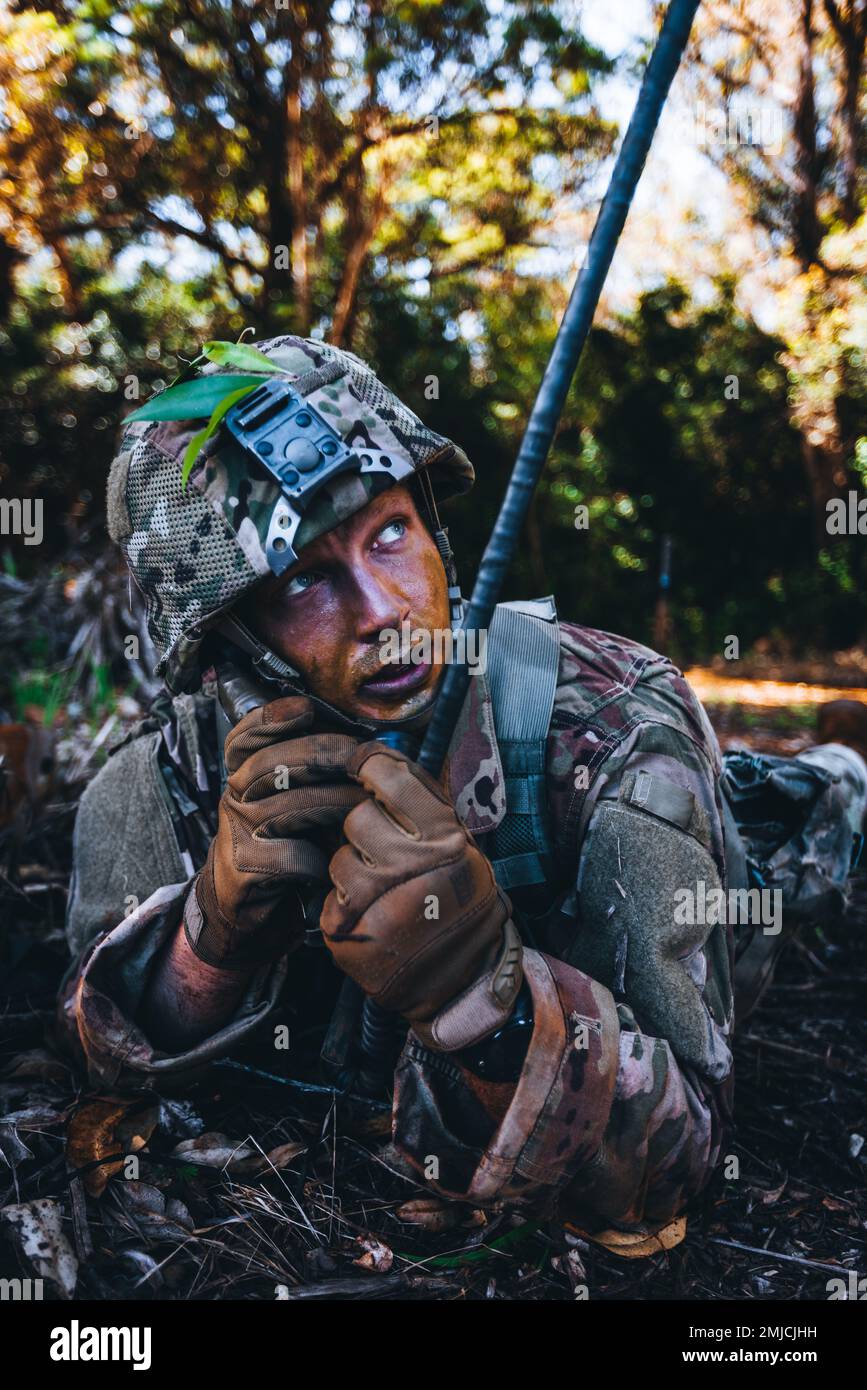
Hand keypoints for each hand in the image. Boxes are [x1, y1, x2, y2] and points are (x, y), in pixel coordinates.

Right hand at [186, 696, 364, 969]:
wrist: (251, 906)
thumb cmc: (289, 845)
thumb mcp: (299, 801)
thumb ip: (319, 773)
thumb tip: (371, 744)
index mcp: (244, 773)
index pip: (245, 736)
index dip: (271, 718)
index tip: (305, 709)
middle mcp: (234, 796)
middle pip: (273, 764)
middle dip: (325, 756)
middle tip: (366, 759)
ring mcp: (235, 832)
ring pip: (286, 808)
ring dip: (335, 806)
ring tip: (370, 810)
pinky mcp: (243, 869)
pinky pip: (288, 856)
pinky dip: (318, 861)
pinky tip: (335, 865)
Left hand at [320, 743, 522, 1049]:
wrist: (464, 981)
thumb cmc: (459, 902)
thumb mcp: (461, 847)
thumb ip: (425, 805)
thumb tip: (377, 753)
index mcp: (445, 837)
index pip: (387, 774)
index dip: (367, 766)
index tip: (362, 770)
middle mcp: (412, 866)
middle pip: (356, 816)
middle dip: (364, 832)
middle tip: (384, 853)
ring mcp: (379, 903)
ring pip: (338, 859)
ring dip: (351, 872)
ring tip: (380, 892)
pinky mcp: (350, 935)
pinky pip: (329, 900)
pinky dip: (343, 909)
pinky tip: (370, 920)